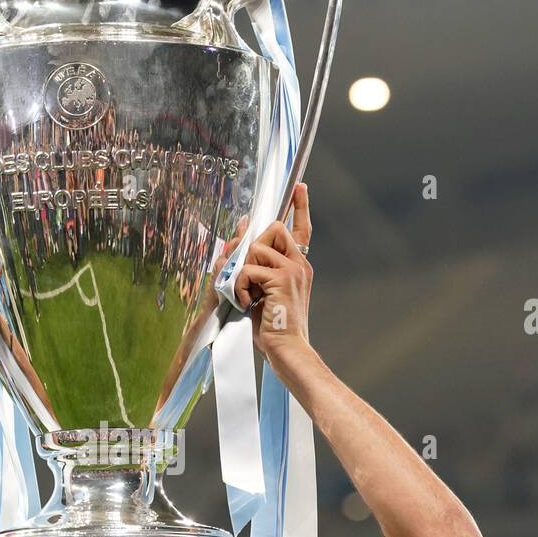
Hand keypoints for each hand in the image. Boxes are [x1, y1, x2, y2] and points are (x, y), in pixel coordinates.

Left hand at [232, 183, 312, 368]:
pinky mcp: (281, 279)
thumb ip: (257, 270)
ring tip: (249, 296)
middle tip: (249, 278)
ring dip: (243, 272)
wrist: (287, 349)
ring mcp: (293, 269)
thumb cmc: (273, 328)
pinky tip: (248, 304)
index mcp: (298, 266)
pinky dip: (241, 287)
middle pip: (273, 228)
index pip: (301, 228)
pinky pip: (249, 269)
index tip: (300, 187)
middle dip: (252, 248)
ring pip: (256, 248)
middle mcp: (299, 263)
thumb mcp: (264, 293)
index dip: (300, 206)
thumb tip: (237, 246)